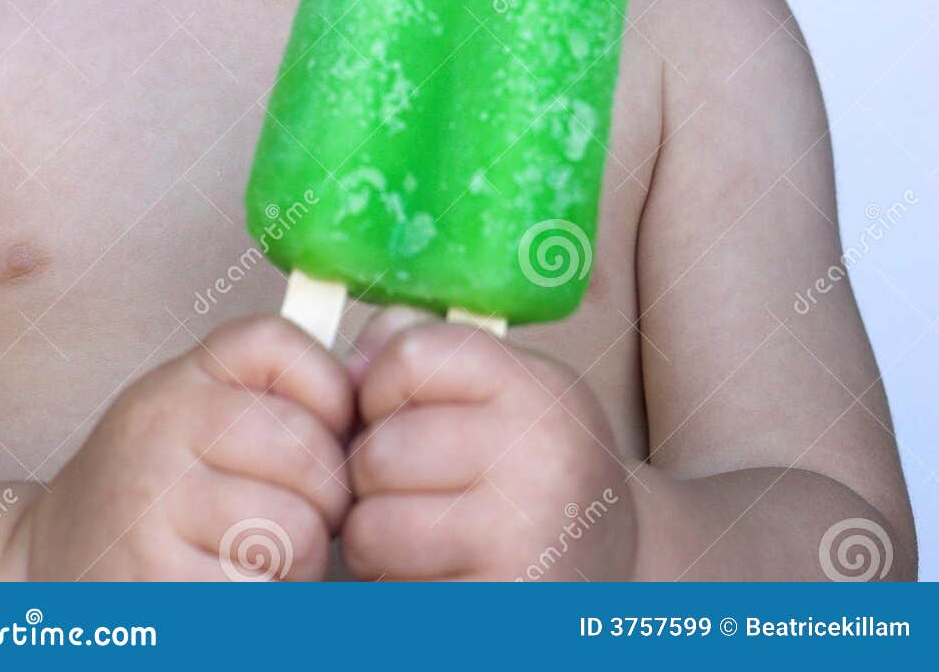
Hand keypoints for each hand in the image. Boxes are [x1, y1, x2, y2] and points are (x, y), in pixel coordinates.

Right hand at [13, 317, 351, 580]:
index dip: (328, 390)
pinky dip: (267, 604)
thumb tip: (374, 408)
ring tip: (256, 562)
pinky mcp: (159, 588)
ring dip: (300, 560)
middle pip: (307, 447)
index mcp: (178, 382)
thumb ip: (270, 398)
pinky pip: (264, 594)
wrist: (46, 576)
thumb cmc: (152, 499)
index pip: (278, 344)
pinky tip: (229, 593)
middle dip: (326, 497)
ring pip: (297, 528)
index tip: (326, 433)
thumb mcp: (193, 421)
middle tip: (295, 519)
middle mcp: (159, 429)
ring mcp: (153, 508)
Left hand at [342, 308, 637, 580]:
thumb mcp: (502, 383)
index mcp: (539, 392)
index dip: (380, 383)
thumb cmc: (530, 462)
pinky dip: (393, 587)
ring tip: (414, 532)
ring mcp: (522, 547)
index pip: (412, 355)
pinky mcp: (496, 613)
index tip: (399, 408)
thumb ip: (416, 347)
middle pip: (380, 449)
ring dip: (373, 535)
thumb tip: (346, 374)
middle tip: (406, 484)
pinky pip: (390, 595)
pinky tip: (435, 575)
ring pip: (372, 529)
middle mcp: (541, 464)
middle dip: (370, 470)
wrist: (613, 566)